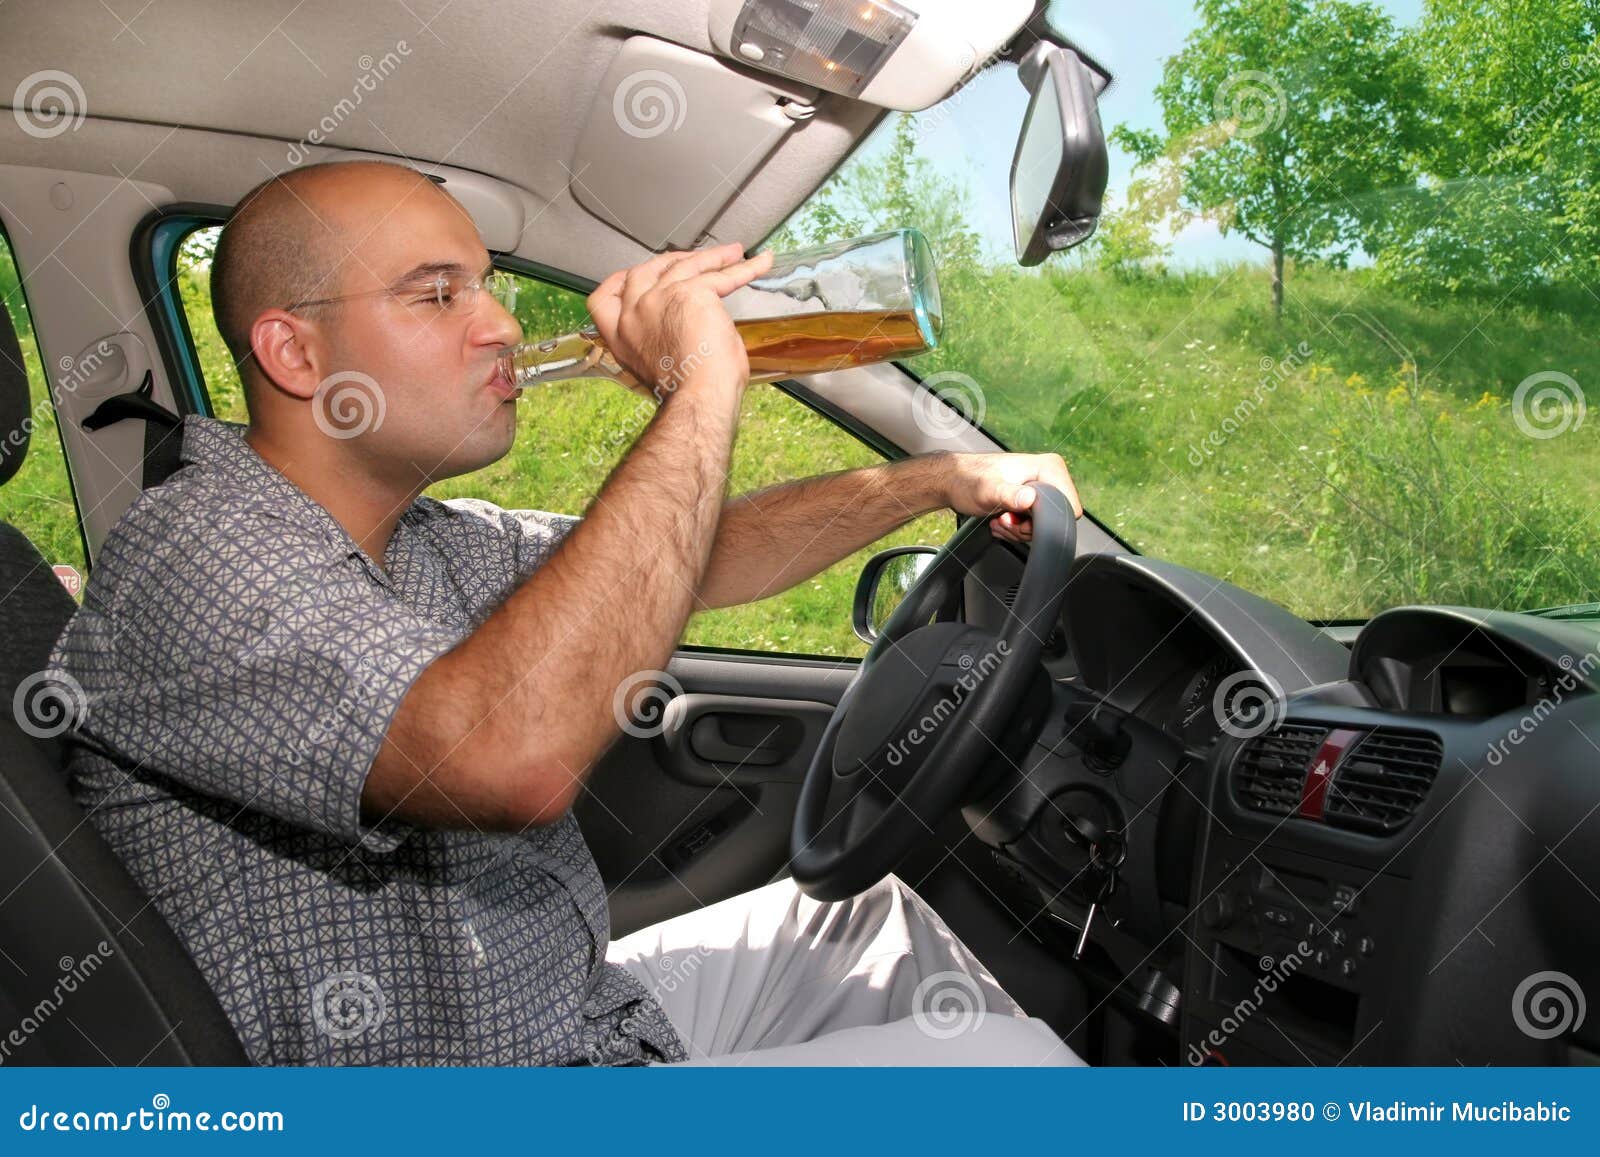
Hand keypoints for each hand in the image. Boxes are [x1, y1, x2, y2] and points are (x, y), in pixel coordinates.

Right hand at [586, 242, 773, 400]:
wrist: (698, 398)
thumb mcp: (657, 363)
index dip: (619, 283)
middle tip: (694, 259)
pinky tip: (759, 263)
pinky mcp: (691, 293)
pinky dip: (745, 268)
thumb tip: (683, 325)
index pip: (602, 300)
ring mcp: (659, 299)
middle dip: (671, 260)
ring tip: (734, 254)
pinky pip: (722, 275)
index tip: (636, 274)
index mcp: (622, 335)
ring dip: (713, 257)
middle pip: (647, 270)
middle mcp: (634, 314)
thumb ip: (659, 337)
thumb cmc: (686, 391)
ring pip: (687, 265)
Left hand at [937, 451, 1081, 542]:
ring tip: (1000, 518)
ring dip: (1017, 530)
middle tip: (1005, 519)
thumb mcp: (987, 490)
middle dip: (1027, 527)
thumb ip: (1009, 494)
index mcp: (1048, 467)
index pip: (1070, 505)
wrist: (954, 481)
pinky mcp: (1032, 499)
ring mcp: (1040, 488)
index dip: (1047, 520)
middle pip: (1055, 519)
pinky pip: (1032, 524)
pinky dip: (1014, 528)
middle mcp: (1049, 475)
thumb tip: (1030, 498)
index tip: (1021, 517)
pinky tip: (1000, 519)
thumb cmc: (968, 479)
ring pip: (1041, 526)